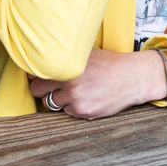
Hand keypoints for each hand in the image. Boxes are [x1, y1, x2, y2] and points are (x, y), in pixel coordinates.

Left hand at [29, 48, 166, 118]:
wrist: (131, 78)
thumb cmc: (108, 63)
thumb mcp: (86, 53)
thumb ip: (66, 57)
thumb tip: (43, 57)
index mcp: (67, 64)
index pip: (36, 72)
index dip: (35, 74)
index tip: (37, 74)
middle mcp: (68, 82)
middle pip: (37, 90)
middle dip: (41, 89)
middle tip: (50, 85)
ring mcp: (75, 98)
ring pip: (51, 103)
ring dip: (57, 99)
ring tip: (72, 91)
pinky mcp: (82, 112)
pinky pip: (67, 112)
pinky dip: (72, 107)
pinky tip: (85, 98)